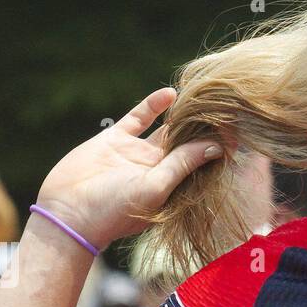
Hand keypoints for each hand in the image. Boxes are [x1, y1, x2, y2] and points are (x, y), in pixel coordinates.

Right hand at [34, 87, 222, 250]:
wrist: (67, 213)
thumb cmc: (114, 210)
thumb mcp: (154, 188)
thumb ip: (182, 165)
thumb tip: (216, 147)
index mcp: (171, 186)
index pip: (200, 162)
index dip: (217, 147)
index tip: (239, 130)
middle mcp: (157, 169)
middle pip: (187, 144)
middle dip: (204, 128)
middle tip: (227, 107)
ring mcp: (136, 153)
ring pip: (165, 128)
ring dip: (182, 115)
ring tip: (201, 96)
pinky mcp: (116, 140)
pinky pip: (139, 118)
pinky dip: (154, 106)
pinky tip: (171, 93)